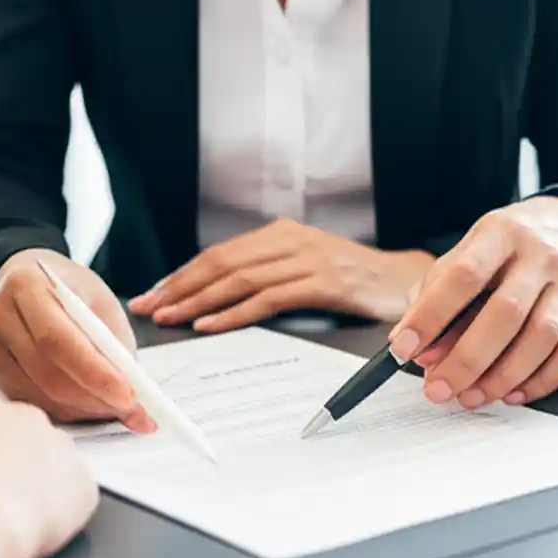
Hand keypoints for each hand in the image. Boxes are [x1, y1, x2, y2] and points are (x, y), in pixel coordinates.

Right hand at [0, 248, 153, 431]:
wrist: (28, 276)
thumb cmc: (69, 288)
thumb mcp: (99, 299)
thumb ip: (113, 340)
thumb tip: (133, 388)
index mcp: (27, 285)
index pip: (58, 340)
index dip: (95, 374)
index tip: (129, 396)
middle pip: (46, 372)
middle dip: (93, 398)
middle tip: (129, 410)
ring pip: (37, 392)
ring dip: (80, 409)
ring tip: (112, 408)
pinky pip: (28, 398)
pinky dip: (62, 409)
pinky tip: (85, 405)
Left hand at [128, 217, 434, 332]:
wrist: (411, 283)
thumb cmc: (358, 282)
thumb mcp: (311, 268)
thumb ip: (273, 274)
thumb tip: (219, 298)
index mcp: (285, 234)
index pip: (221, 254)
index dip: (183, 274)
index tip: (152, 293)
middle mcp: (293, 240)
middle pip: (222, 263)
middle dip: (179, 286)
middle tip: (147, 306)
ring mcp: (309, 259)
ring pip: (239, 279)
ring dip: (198, 299)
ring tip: (169, 316)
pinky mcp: (325, 281)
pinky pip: (268, 298)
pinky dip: (234, 312)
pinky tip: (210, 324)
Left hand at [390, 197, 557, 408]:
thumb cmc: (507, 243)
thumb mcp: (468, 248)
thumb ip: (436, 291)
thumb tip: (415, 345)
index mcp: (500, 233)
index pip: (463, 276)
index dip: (431, 315)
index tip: (404, 347)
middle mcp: (539, 256)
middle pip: (506, 313)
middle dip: (466, 359)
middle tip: (436, 388)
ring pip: (541, 338)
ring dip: (502, 377)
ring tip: (470, 397)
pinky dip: (539, 381)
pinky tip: (511, 394)